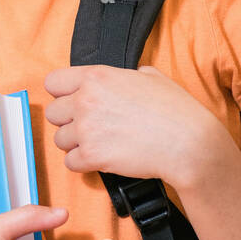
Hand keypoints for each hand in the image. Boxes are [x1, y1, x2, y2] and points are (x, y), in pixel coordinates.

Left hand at [43, 64, 228, 189]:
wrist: (188, 142)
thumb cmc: (175, 109)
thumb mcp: (151, 76)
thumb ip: (127, 75)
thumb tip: (127, 78)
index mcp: (97, 76)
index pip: (53, 82)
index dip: (62, 93)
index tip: (73, 102)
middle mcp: (86, 100)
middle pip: (53, 113)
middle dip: (68, 121)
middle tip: (91, 126)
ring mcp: (86, 129)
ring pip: (60, 140)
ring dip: (76, 144)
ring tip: (101, 144)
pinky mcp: (91, 156)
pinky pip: (70, 163)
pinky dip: (84, 164)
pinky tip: (103, 158)